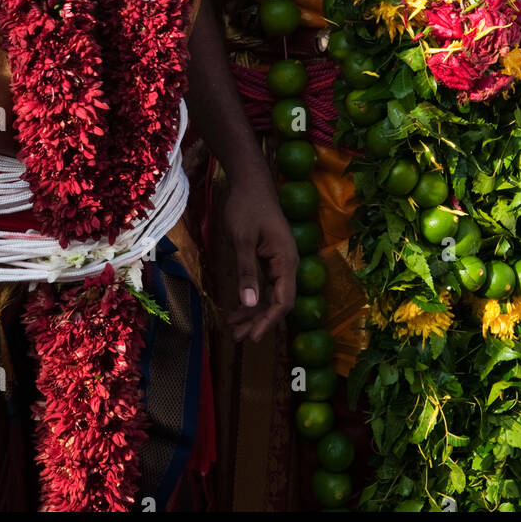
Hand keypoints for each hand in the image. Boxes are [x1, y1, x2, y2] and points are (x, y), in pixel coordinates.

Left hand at [223, 168, 297, 342]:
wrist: (250, 182)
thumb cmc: (247, 207)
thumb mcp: (242, 240)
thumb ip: (246, 272)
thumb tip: (250, 303)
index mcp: (286, 260)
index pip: (283, 300)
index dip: (269, 321)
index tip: (253, 337)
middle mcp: (287, 264)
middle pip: (277, 301)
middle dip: (259, 321)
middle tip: (238, 339)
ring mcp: (279, 261)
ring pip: (269, 295)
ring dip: (253, 312)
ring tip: (233, 330)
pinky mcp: (269, 258)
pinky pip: (264, 284)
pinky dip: (251, 297)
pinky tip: (236, 309)